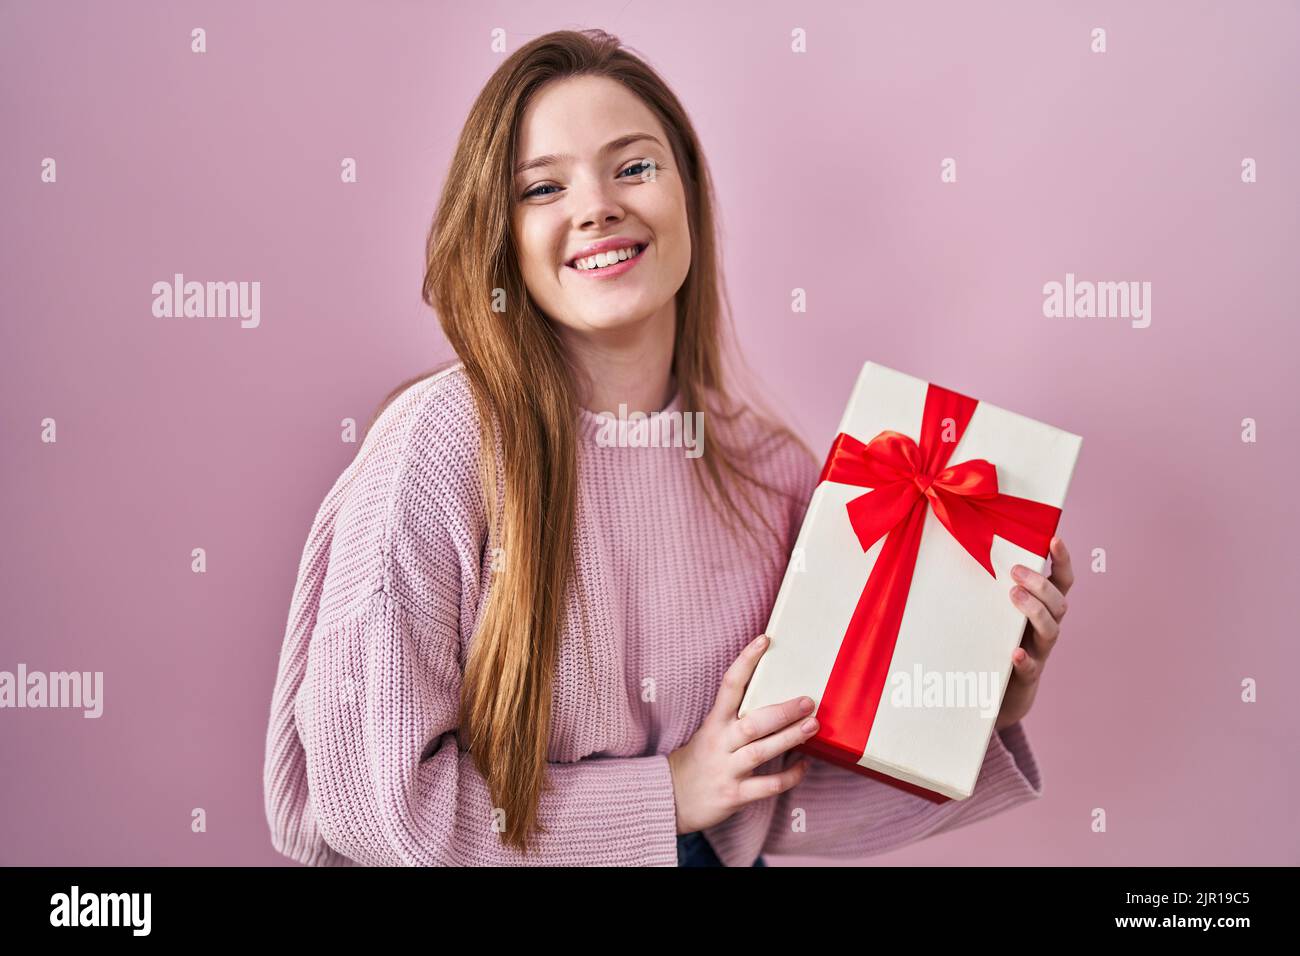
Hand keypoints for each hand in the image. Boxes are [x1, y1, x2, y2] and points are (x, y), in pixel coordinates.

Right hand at [667, 633, 814, 833]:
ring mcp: (726, 769)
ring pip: (761, 751)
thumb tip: (777, 700)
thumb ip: (736, 718)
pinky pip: (766, 786)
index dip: (746, 661)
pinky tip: (803, 765)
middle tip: (808, 700)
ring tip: (813, 726)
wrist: (671, 798)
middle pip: (752, 723)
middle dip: (782, 711)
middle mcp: (719, 743)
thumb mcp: (710, 732)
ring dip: (789, 738)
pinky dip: (789, 776)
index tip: (764, 641)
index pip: (729, 685)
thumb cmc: (699, 760)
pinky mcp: (734, 795)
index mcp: (714, 723)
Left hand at [996, 535, 1073, 731]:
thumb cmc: (993, 642)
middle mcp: (1046, 628)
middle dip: (1040, 584)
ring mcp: (1039, 652)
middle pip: (1058, 603)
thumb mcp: (994, 612)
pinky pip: (1031, 668)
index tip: (1054, 539)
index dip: (1062, 561)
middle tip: (1015, 571)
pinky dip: (1025, 659)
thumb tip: (963, 546)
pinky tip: (1016, 652)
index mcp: (1042, 609)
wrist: (995, 693)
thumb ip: (989, 587)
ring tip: (1013, 595)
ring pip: (1051, 630)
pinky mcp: (1027, 677)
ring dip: (1035, 611)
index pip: (1062, 582)